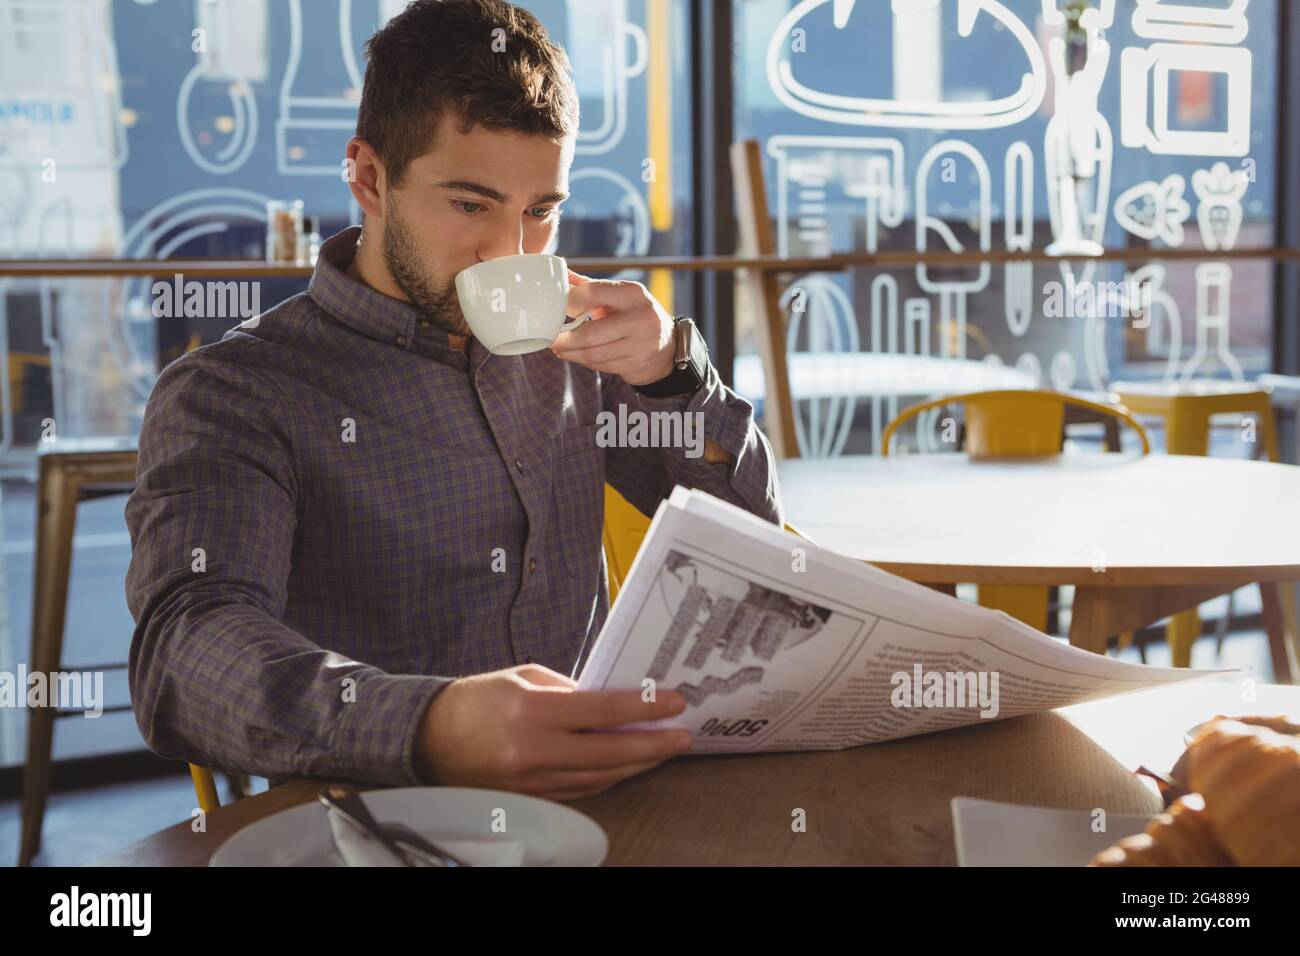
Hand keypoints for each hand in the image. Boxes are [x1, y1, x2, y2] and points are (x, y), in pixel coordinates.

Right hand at [414, 663, 692, 800]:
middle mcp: (534, 749)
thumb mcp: (522, 677)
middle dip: (653, 745)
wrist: (428, 738)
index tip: (674, 703)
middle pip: (610, 752)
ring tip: (662, 750)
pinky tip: (627, 767)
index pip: (603, 709)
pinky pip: (580, 790)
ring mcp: (532, 780)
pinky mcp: (530, 798)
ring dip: (636, 764)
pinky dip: (608, 779)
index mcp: (532, 709)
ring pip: (600, 777)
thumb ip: (568, 689)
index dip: (644, 707)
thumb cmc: (476, 699)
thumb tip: (610, 701)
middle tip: (682, 735)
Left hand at [550, 271, 674, 385]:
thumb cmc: (634, 316)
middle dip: (565, 338)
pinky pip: (601, 365)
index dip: (571, 302)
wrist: (667, 347)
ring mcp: (641, 344)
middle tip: (552, 338)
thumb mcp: (619, 296)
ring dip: (571, 353)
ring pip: (593, 353)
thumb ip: (590, 286)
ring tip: (560, 348)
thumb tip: (561, 274)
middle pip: (590, 332)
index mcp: (633, 293)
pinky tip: (577, 356)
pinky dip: (584, 361)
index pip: (593, 292)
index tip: (561, 310)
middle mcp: (641, 317)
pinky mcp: (636, 364)